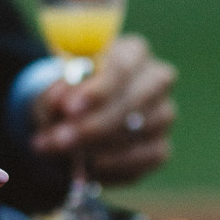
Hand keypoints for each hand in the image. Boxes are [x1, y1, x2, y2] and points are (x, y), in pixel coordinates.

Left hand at [30, 35, 175, 184]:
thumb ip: (55, 93)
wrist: (76, 120)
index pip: (122, 66)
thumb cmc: (69, 93)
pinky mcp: (162, 148)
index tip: (69, 108)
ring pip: (137, 133)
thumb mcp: (55, 88)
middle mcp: (157, 80)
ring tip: (62, 152)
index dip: (97, 90)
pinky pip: (140, 161)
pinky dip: (110, 167)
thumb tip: (61, 104)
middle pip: (135, 101)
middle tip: (61, 140)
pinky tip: (86, 168)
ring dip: (96, 147)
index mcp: (133, 51)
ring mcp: (164, 114)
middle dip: (95, 125)